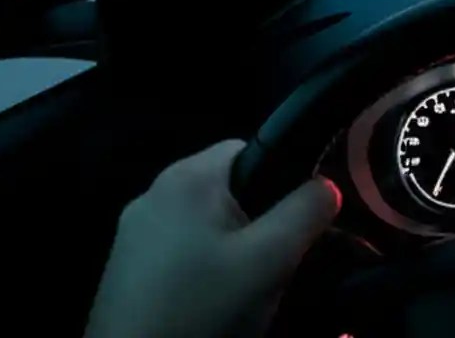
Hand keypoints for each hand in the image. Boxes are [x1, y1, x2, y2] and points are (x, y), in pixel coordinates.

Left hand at [85, 140, 340, 337]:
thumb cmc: (203, 306)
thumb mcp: (270, 260)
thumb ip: (306, 213)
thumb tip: (329, 185)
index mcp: (186, 177)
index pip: (248, 148)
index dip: (283, 179)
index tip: (295, 222)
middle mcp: (153, 193)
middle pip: (228, 190)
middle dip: (258, 222)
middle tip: (272, 263)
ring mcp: (134, 233)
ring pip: (205, 224)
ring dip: (231, 249)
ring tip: (243, 289)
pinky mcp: (125, 268)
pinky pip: (180, 250)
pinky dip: (202, 269)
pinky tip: (209, 302)